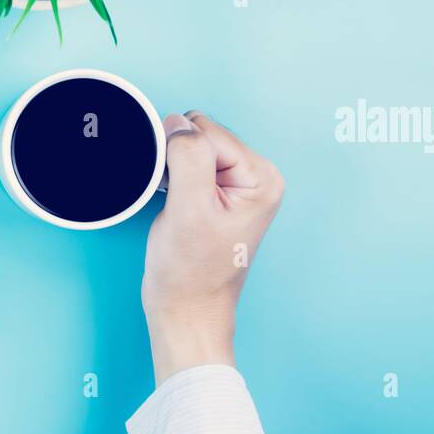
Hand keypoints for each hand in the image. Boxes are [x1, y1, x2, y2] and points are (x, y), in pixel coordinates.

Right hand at [143, 111, 285, 383]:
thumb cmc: (191, 273)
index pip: (209, 132)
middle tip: (177, 202)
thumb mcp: (189, 209)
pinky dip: (171, 178)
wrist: (185, 311)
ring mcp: (236, 187)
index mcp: (262, 178)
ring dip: (172, 170)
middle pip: (202, 135)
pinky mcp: (216, 196)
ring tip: (176, 207)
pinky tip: (173, 205)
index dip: (180, 155)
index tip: (176, 192)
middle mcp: (256, 177)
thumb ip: (187, 157)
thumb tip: (177, 122)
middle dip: (178, 161)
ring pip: (190, 148)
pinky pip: (186, 165)